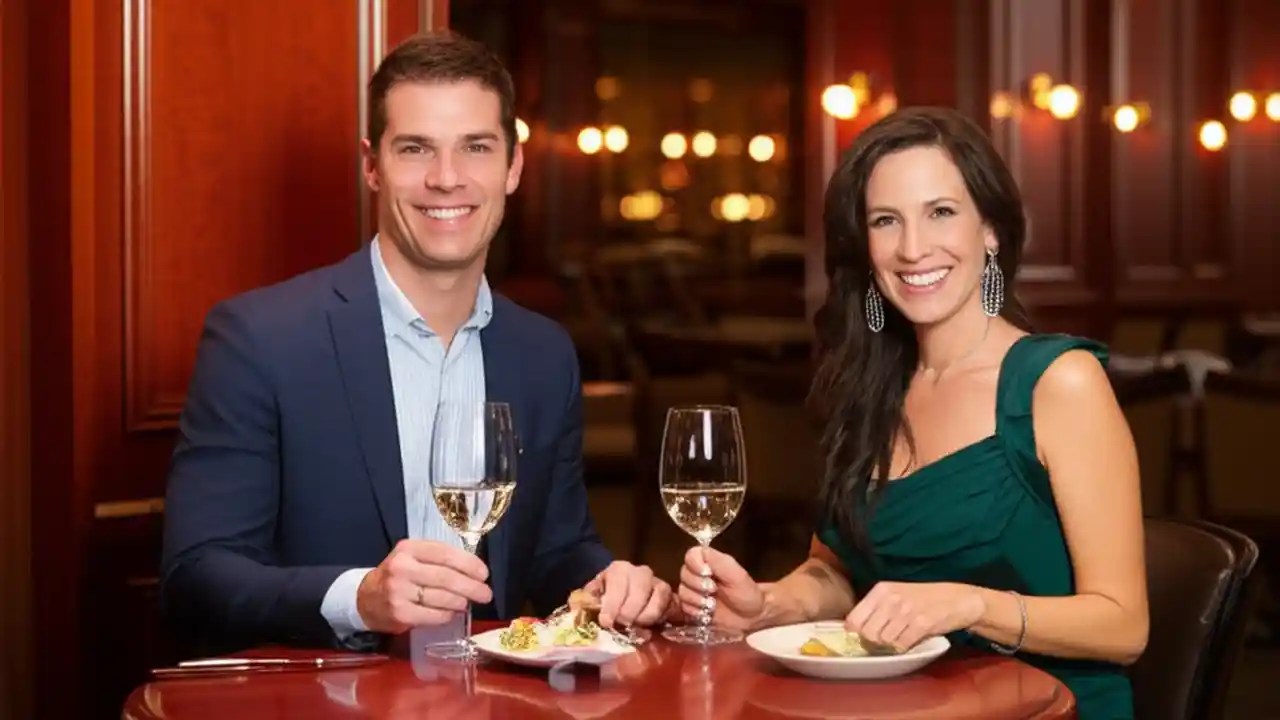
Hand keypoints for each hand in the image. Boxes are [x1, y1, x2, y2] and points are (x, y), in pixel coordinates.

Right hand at [356, 540, 492, 633]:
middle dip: (472, 586)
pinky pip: (434, 615)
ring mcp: (399, 592)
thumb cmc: (398, 575)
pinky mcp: (400, 614)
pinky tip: (451, 613)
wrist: (366, 599)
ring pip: (442, 598)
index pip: (445, 553)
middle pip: (446, 577)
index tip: (484, 573)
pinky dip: (447, 615)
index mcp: (409, 548)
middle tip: (486, 593)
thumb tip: (474, 571)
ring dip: (461, 602)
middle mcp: (402, 567)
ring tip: (468, 603)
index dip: (469, 564)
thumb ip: (438, 559)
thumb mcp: (413, 557)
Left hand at [582, 561, 671, 628]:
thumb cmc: (603, 599)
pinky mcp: (670, 597)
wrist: (619, 597)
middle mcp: (641, 572)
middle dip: (630, 610)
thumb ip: (585, 604)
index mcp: (619, 569)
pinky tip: (651, 627)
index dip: (613, 603)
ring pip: (660, 594)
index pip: (618, 582)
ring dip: (648, 614)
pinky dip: (663, 616)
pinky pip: (672, 604)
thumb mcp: (590, 598)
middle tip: (622, 625)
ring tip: (637, 627)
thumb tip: (578, 612)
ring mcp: (657, 583)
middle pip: (641, 587)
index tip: (606, 622)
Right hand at [676, 547, 764, 630]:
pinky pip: (683, 608)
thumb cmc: (746, 592)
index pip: (690, 556)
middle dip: (698, 586)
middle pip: (683, 575)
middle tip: (714, 591)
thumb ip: (716, 560)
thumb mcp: (735, 573)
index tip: (708, 574)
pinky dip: (695, 612)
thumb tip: (697, 555)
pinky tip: (707, 613)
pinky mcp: (690, 608)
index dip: (696, 566)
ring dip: (697, 601)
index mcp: (707, 561)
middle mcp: (696, 574)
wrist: (751, 617)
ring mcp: (692, 592)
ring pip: (682, 593)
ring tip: (712, 605)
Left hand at [844, 581, 984, 652]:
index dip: (856, 633)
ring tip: (900, 639)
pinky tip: (910, 641)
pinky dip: (903, 648)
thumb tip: (854, 630)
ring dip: (889, 646)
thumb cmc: (923, 598)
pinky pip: (901, 645)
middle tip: (883, 642)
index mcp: (881, 590)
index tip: (863, 638)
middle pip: (867, 633)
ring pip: (883, 641)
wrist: (958, 599)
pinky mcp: (922, 623)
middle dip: (873, 642)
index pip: (854, 618)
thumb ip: (876, 609)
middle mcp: (891, 598)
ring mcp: (906, 610)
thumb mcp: (896, 595)